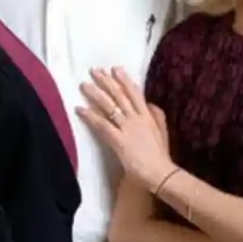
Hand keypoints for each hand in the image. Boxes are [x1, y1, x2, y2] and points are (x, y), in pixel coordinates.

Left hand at [77, 66, 173, 187]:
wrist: (160, 172)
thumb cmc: (160, 156)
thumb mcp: (162, 132)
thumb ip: (157, 117)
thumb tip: (151, 105)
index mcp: (148, 116)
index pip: (135, 93)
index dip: (124, 80)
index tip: (115, 69)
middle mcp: (137, 118)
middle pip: (120, 96)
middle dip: (106, 81)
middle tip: (94, 70)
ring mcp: (128, 128)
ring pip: (109, 106)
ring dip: (95, 94)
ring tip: (84, 85)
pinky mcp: (119, 140)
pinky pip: (102, 124)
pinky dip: (90, 116)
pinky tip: (80, 109)